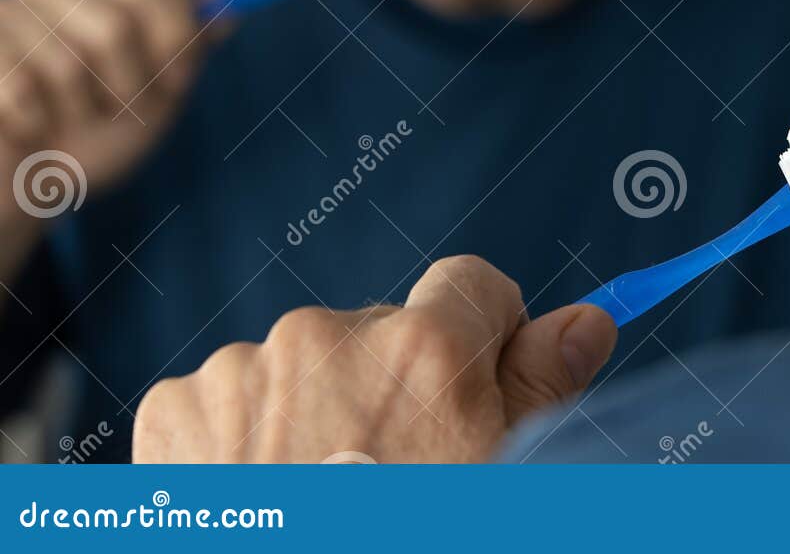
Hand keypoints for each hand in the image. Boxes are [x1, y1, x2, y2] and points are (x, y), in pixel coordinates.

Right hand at [0, 0, 206, 227]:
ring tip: (64, 118)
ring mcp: (5, 11)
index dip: (174, 36)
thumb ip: (189, 50)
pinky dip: (35, 124)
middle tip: (115, 108)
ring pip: (67, 61)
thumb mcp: (158, 97)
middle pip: (116, 23)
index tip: (175, 82)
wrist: (26, 185)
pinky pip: (20, 86)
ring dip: (78, 111)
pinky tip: (27, 127)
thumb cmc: (95, 138)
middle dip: (129, 85)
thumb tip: (227, 2)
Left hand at [132, 256, 618, 462]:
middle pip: (385, 329)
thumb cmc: (418, 539)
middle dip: (394, 385)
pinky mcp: (180, 405)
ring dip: (319, 410)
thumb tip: (588, 320)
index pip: (472, 283)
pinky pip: (234, 395)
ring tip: (320, 495)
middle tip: (391, 474)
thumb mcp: (498, 477)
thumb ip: (540, 389)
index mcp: (424, 350)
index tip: (472, 391)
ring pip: (307, 365)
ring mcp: (246, 368)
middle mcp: (330, 336)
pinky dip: (248, 437)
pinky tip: (264, 497)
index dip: (482, 336)